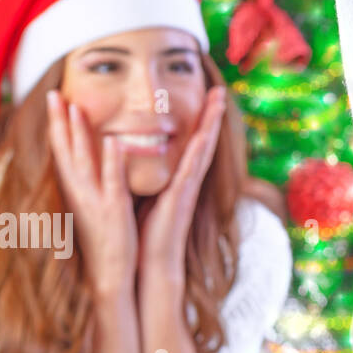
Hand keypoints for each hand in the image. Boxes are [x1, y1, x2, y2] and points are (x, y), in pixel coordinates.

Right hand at [46, 89, 138, 297]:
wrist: (110, 276)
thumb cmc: (105, 242)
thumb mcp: (92, 209)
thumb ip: (90, 186)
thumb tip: (88, 168)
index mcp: (75, 191)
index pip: (63, 153)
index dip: (57, 126)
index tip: (55, 99)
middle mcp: (80, 193)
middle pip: (65, 151)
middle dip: (59, 121)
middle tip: (54, 93)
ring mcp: (96, 200)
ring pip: (84, 161)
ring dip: (78, 133)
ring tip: (75, 106)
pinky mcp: (115, 210)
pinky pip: (113, 181)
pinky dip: (112, 161)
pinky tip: (112, 141)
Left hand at [135, 85, 227, 280]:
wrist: (150, 264)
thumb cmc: (145, 234)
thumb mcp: (144, 196)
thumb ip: (146, 178)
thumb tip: (131, 158)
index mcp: (176, 179)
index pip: (189, 144)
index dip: (199, 122)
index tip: (205, 99)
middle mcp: (185, 181)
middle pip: (202, 141)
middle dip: (211, 115)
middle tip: (221, 89)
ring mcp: (186, 189)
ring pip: (202, 149)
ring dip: (211, 124)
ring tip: (219, 99)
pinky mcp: (181, 199)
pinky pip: (191, 169)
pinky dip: (198, 151)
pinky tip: (204, 135)